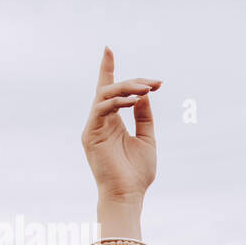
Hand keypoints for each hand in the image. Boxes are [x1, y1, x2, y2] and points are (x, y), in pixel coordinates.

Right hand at [81, 46, 160, 203]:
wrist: (128, 195)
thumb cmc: (137, 173)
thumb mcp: (147, 139)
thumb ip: (144, 116)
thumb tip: (144, 94)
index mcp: (112, 122)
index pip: (108, 91)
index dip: (107, 69)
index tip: (108, 49)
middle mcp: (100, 121)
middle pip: (109, 89)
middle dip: (132, 81)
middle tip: (155, 83)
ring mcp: (93, 127)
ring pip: (105, 95)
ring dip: (127, 88)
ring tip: (148, 89)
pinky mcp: (90, 134)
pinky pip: (101, 109)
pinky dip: (118, 102)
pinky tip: (135, 100)